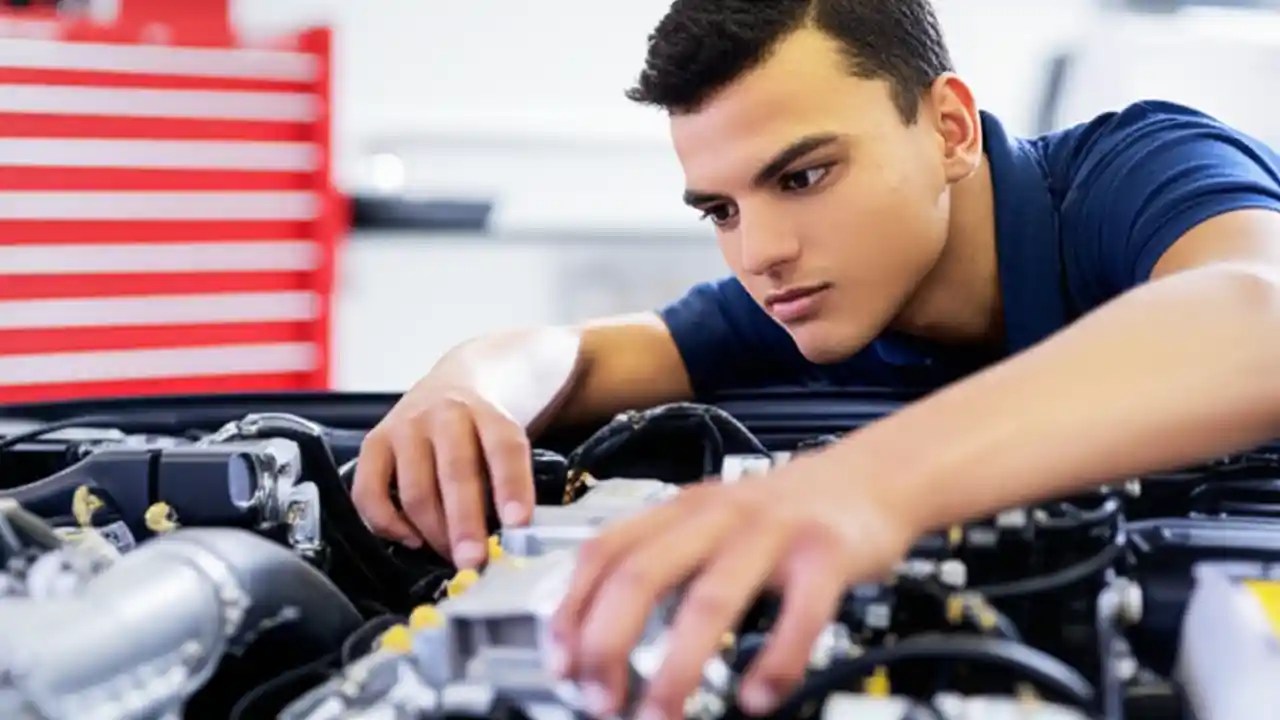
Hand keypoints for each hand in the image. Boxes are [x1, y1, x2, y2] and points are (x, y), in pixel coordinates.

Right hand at [352, 378, 534, 567]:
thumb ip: (511, 479)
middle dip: (465, 524)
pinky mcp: (374, 443)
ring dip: (433, 532)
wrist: (450, 385)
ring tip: (451, 555)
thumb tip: (514, 536)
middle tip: (474, 561)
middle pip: (455, 472)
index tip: (518, 525)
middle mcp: (445, 414)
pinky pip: (369, 493)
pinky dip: (387, 524)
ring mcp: (405, 427)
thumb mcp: (506, 440)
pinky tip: (412, 540)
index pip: (503, 447)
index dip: (512, 487)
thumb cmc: (482, 430)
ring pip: (415, 490)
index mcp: (488, 412)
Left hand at [549, 454, 917, 719]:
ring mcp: (774, 531)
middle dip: (608, 643)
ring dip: (678, 665)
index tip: (560, 663)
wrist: (872, 475)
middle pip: (643, 573)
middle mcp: (719, 515)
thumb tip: (601, 634)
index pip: (605, 550)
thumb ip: (663, 564)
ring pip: (710, 597)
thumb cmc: (786, 512)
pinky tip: (757, 696)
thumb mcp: (712, 523)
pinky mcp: (827, 553)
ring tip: (661, 714)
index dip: (573, 609)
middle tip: (600, 700)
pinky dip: (774, 660)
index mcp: (682, 509)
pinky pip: (798, 613)